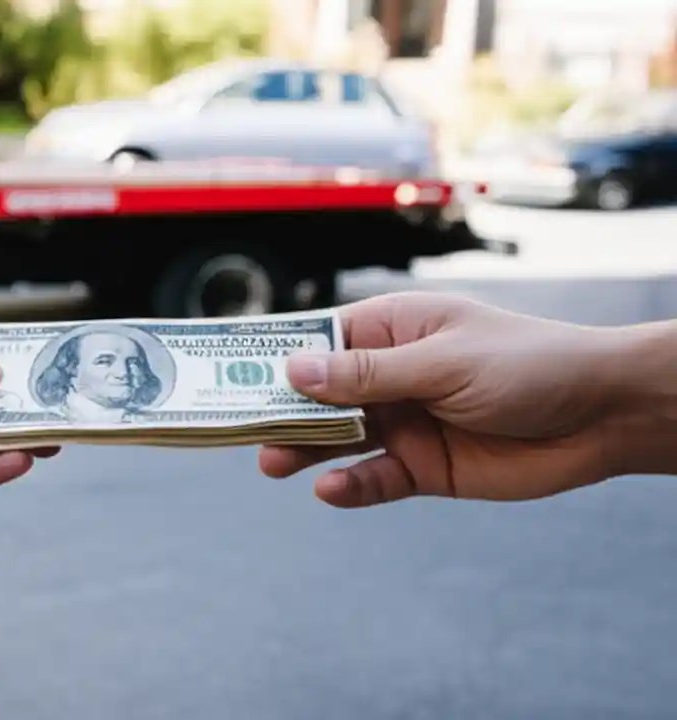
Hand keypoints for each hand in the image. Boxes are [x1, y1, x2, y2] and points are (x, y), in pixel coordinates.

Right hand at [260, 292, 645, 508]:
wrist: (603, 417)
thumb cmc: (529, 364)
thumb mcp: (441, 362)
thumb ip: (367, 373)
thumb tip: (294, 371)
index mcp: (393, 330)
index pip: (319, 341)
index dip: (274, 358)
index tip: (226, 376)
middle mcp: (391, 376)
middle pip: (319, 395)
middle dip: (281, 411)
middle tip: (240, 429)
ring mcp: (405, 422)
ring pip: (338, 439)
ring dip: (305, 450)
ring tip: (272, 463)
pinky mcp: (423, 467)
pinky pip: (373, 478)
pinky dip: (350, 486)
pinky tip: (331, 489)